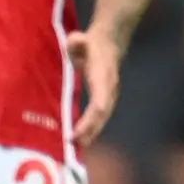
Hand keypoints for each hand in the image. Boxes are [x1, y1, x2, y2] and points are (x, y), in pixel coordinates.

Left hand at [66, 30, 120, 147]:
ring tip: (77, 145)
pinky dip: (92, 127)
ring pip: (102, 117)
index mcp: (103, 77)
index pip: (100, 102)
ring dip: (91, 132)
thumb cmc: (91, 43)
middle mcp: (109, 89)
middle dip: (89, 130)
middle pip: (102, 115)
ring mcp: (110, 94)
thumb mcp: (80, 38)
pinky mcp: (107, 97)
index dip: (90, 119)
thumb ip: (77, 42)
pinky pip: (100, 116)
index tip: (78, 131)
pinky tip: (81, 138)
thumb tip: (75, 43)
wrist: (110, 42)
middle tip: (73, 143)